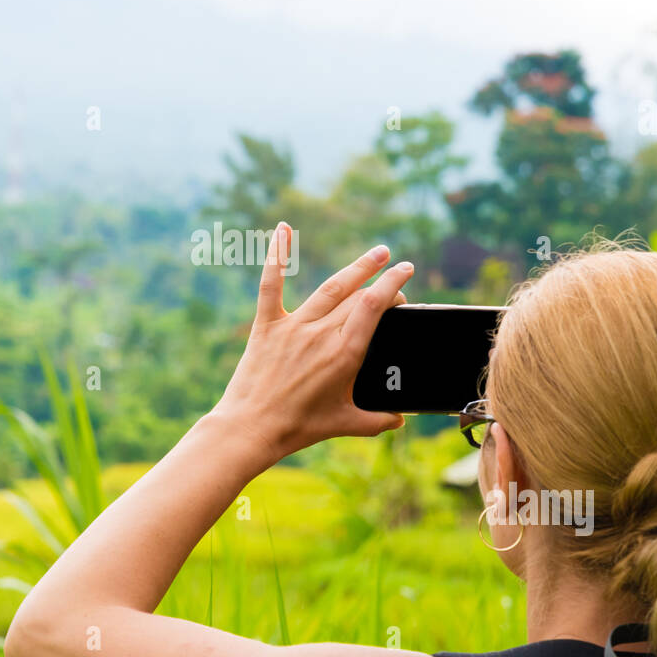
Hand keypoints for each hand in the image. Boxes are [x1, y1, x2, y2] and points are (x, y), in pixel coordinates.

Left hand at [209, 222, 413, 466]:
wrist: (251, 428)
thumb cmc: (299, 428)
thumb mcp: (345, 424)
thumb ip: (377, 420)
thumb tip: (400, 420)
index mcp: (345, 354)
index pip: (375, 306)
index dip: (393, 284)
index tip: (405, 272)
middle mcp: (321, 333)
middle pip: (357, 295)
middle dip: (380, 280)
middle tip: (393, 271)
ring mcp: (293, 326)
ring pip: (330, 287)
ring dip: (355, 267)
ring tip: (376, 253)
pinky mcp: (267, 326)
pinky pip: (272, 285)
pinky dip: (276, 255)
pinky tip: (282, 228)